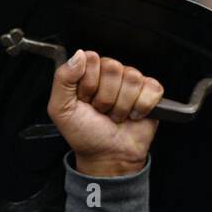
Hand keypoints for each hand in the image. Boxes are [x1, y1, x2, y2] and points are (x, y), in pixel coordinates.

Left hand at [46, 49, 162, 176]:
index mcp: (88, 73)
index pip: (92, 59)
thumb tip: (79, 55)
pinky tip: (132, 115)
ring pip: (132, 79)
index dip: (88, 84)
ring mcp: (132, 82)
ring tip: (115, 115)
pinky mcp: (151, 92)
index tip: (85, 100)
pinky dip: (141, 108)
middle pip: (113, 68)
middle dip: (105, 97)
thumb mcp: (60, 109)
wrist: (106, 156)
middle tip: (101, 110)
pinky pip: (151, 89)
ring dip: (121, 106)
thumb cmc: (84, 134)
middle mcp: (110, 73)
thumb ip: (62, 79)